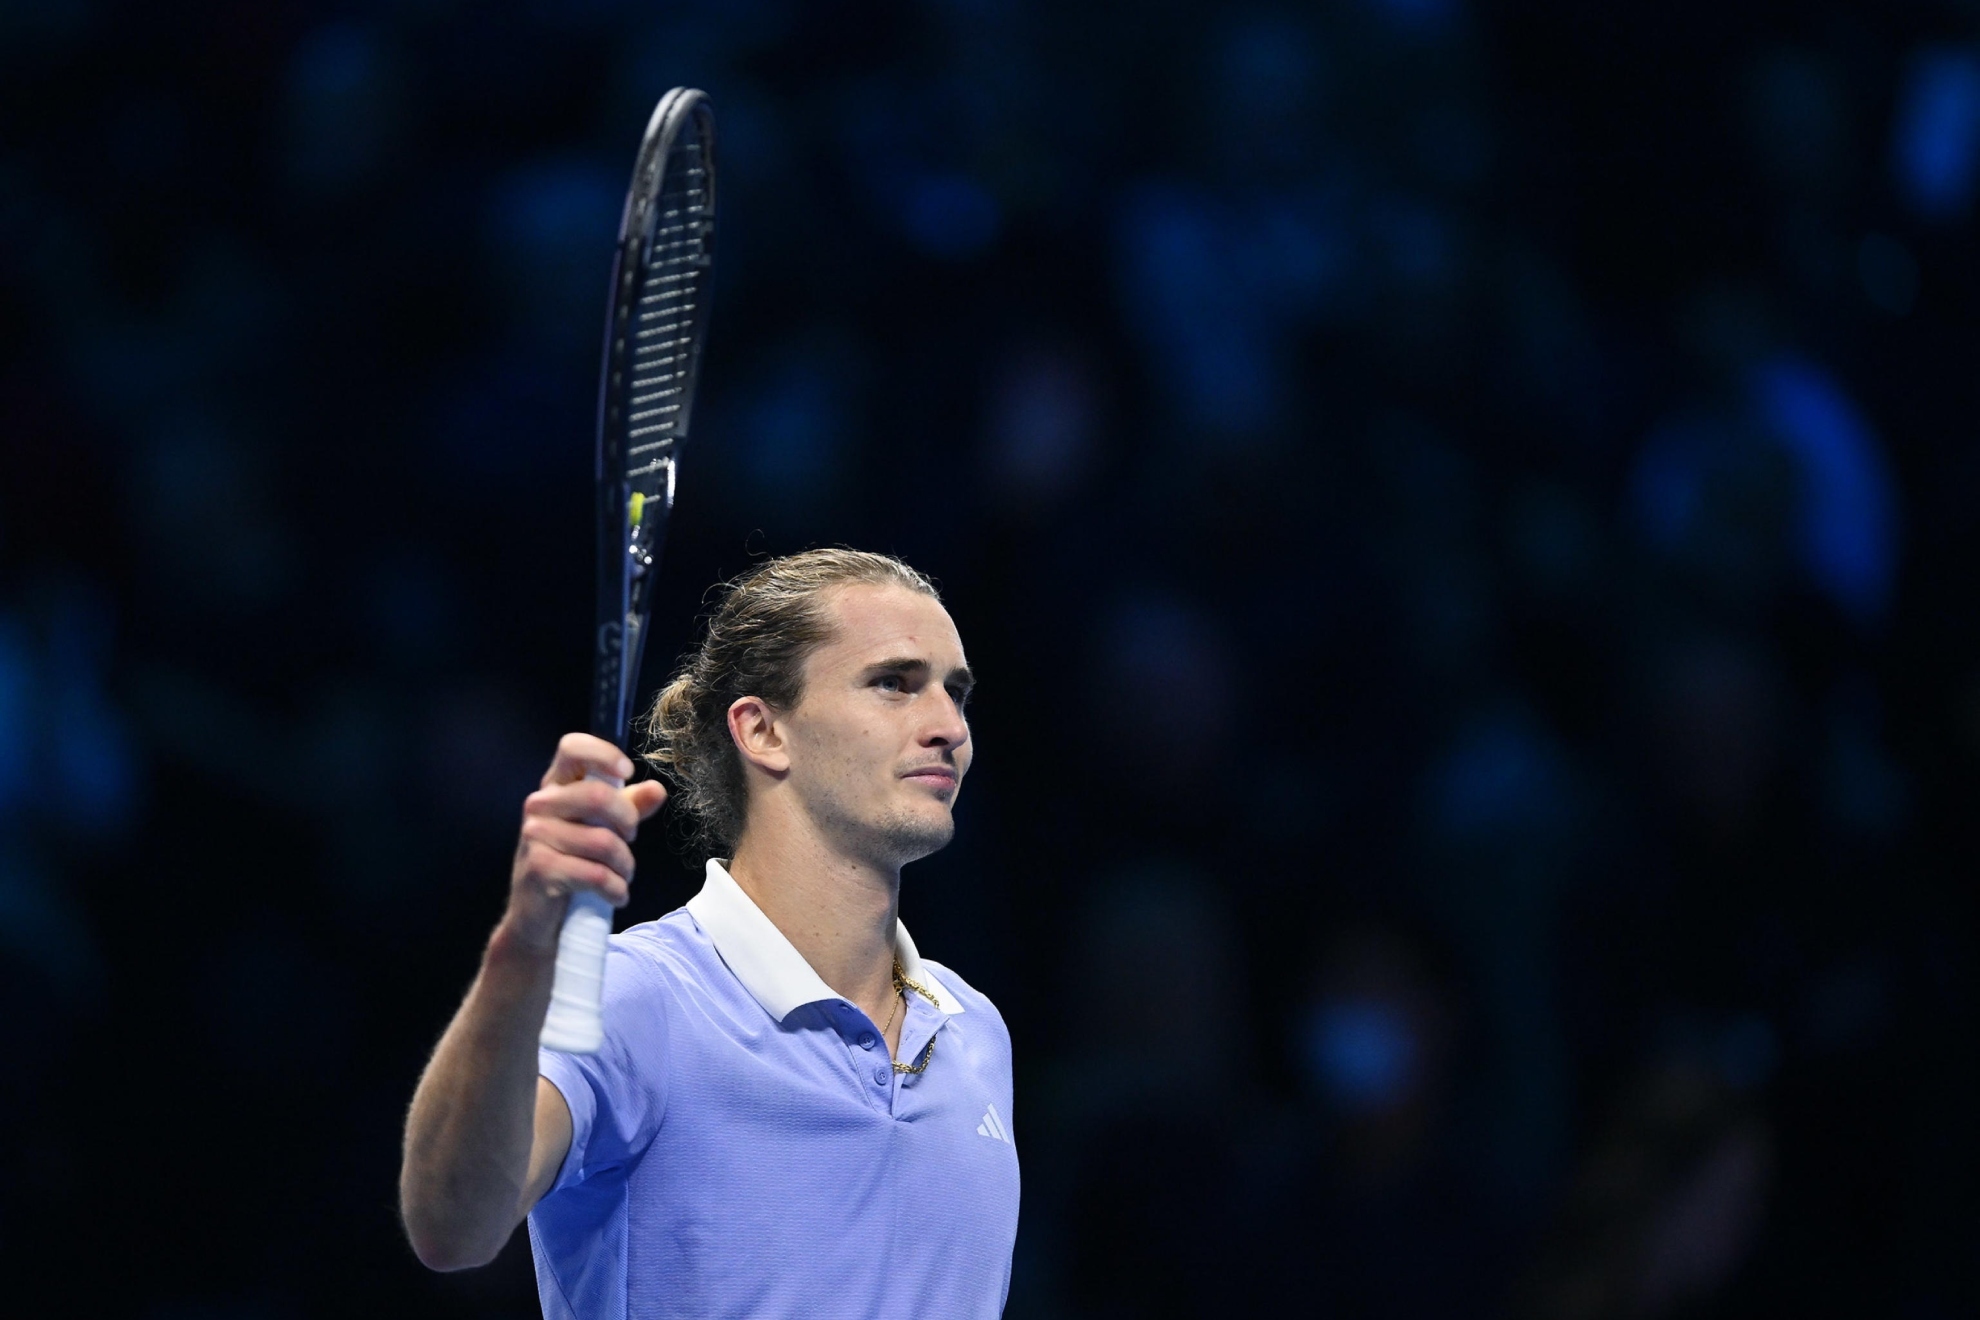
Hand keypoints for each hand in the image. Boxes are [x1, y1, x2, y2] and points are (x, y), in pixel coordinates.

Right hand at [504, 733, 667, 948]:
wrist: (538, 916)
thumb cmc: (572, 863)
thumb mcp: (601, 829)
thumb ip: (629, 807)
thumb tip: (657, 790)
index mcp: (555, 786)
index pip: (572, 748)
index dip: (603, 753)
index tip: (627, 773)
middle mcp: (540, 805)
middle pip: (598, 795)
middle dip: (628, 822)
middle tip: (629, 841)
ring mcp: (535, 836)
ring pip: (603, 842)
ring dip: (625, 866)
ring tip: (622, 876)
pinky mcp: (539, 868)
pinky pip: (595, 875)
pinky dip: (616, 889)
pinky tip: (616, 895)